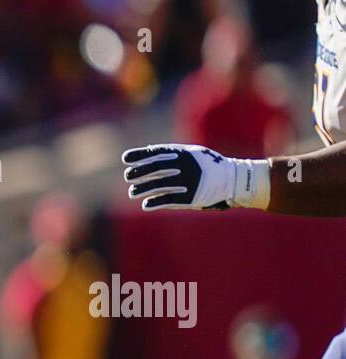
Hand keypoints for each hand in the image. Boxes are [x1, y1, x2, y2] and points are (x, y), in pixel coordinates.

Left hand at [122, 144, 269, 210]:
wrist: (234, 180)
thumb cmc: (209, 166)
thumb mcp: (193, 154)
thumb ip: (173, 154)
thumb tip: (147, 153)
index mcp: (185, 153)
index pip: (157, 153)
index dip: (139, 155)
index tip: (125, 159)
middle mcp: (185, 166)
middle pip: (154, 169)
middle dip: (138, 173)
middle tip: (128, 177)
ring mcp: (188, 182)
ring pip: (158, 185)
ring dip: (142, 189)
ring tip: (133, 192)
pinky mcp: (191, 197)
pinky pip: (168, 200)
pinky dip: (154, 202)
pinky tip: (146, 205)